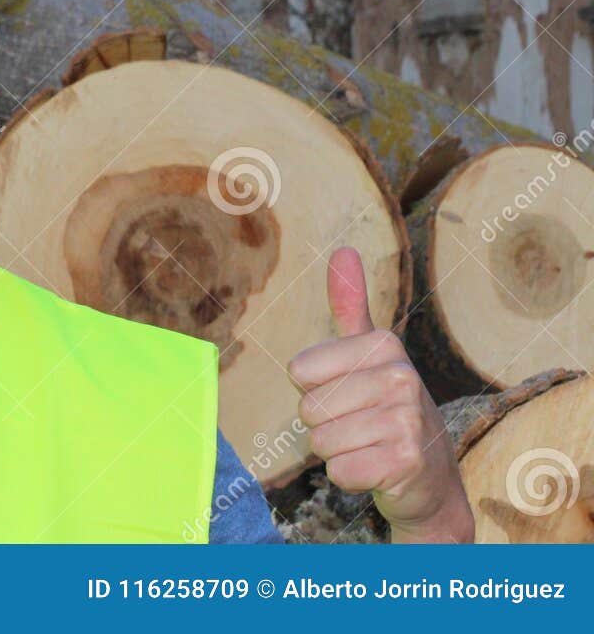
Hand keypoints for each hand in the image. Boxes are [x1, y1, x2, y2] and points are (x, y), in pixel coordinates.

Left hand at [286, 246, 473, 542]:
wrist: (431, 480)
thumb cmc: (387, 410)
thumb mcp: (369, 354)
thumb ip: (350, 305)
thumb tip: (343, 249)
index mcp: (384, 345)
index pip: (299, 371)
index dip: (314, 390)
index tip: (350, 394)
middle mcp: (401, 377)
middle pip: (308, 408)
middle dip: (325, 424)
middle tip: (360, 426)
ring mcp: (407, 420)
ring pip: (320, 441)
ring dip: (337, 451)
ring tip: (369, 446)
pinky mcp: (405, 462)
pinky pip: (338, 471)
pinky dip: (349, 477)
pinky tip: (377, 471)